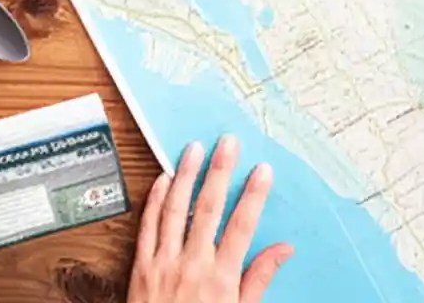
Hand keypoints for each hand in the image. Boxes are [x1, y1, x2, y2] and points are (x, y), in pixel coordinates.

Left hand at [129, 136, 292, 302]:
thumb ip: (257, 280)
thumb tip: (282, 250)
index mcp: (221, 278)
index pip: (242, 226)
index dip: (253, 195)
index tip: (262, 170)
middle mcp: (192, 265)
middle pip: (208, 209)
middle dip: (220, 172)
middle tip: (228, 143)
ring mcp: (163, 263)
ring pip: (175, 210)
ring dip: (186, 176)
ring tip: (194, 149)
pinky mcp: (140, 267)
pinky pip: (147, 227)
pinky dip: (155, 201)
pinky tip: (163, 180)